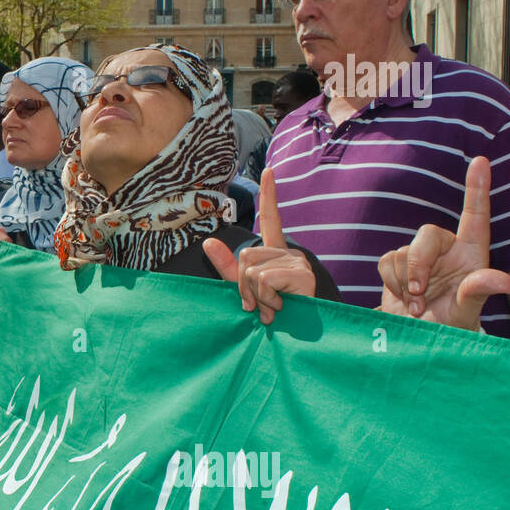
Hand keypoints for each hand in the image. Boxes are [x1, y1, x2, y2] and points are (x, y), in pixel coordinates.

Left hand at [203, 168, 315, 324]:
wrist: (296, 339)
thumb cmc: (272, 315)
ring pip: (251, 269)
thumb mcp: (243, 290)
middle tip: (261, 304)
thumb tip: (208, 242)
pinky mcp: (302, 274)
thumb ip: (226, 267)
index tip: (269, 170)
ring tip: (273, 308)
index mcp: (276, 255)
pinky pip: (264, 280)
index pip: (271, 219)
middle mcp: (290, 254)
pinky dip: (264, 298)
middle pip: (245, 255)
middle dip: (244, 284)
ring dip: (254, 294)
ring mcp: (298, 262)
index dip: (269, 195)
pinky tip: (281, 307)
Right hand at [377, 156, 509, 330]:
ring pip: (402, 253)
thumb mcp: (467, 312)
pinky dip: (392, 283)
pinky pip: (387, 262)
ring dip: (405, 283)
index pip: (476, 215)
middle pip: (426, 235)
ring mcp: (421, 255)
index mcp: (471, 252)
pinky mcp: (397, 264)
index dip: (477, 187)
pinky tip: (404, 299)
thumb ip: (479, 291)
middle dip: (418, 264)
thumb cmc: (452, 323)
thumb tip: (505, 280)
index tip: (481, 161)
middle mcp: (447, 248)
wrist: (420, 339)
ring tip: (417, 306)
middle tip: (419, 293)